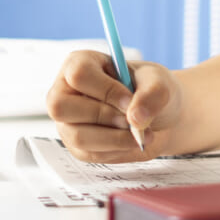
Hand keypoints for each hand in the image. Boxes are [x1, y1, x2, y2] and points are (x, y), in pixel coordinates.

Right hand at [45, 51, 182, 161]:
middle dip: (103, 116)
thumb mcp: (158, 81)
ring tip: (139, 134)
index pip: (79, 75)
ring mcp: (67, 122)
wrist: (158, 116)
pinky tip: (131, 141)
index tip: (130, 101)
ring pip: (78, 136)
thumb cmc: (150, 89)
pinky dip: (117, 151)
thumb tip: (135, 118)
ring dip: (115, 139)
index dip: (106, 90)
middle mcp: (65, 92)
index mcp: (79, 64)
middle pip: (61, 107)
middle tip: (130, 120)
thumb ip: (152, 93)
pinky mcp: (77, 147)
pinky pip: (91, 155)